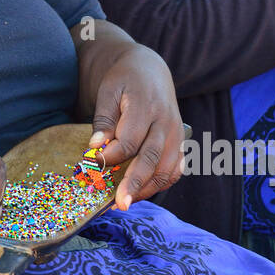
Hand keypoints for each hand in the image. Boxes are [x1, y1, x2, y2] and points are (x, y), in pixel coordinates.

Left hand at [87, 44, 183, 209]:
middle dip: (134, 184)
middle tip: (119, 203)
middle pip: (151, 159)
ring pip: (166, 169)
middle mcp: (166, 122)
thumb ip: (103, 119)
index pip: (130, 140)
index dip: (112, 156)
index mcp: (146, 106)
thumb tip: (96, 146)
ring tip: (126, 201)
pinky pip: (175, 170)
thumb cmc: (124, 80)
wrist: (149, 71)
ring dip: (147, 189)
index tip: (93, 162)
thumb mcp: (108, 91)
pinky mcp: (180, 143)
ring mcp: (177, 134)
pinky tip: (142, 192)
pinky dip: (160, 184)